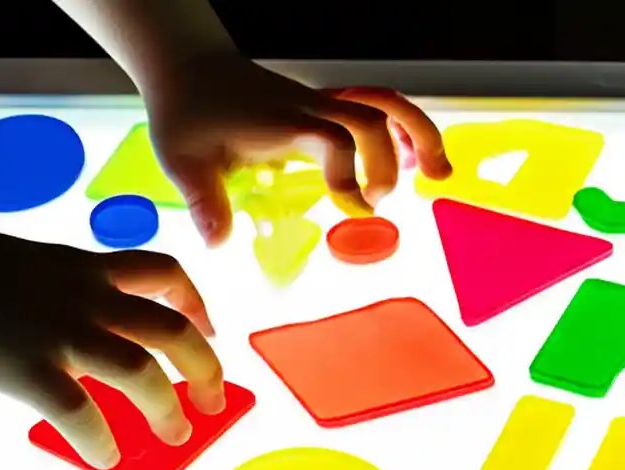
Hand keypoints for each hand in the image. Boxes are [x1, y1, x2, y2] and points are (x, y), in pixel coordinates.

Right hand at [0, 225, 222, 469]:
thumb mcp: (19, 264)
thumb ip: (57, 290)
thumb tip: (77, 329)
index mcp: (81, 264)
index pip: (163, 270)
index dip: (195, 300)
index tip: (206, 326)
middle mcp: (83, 294)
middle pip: (172, 327)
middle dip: (204, 366)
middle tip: (212, 399)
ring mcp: (57, 331)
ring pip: (142, 371)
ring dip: (167, 408)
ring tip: (177, 434)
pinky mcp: (25, 370)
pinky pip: (82, 414)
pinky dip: (102, 441)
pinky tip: (105, 457)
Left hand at [144, 52, 452, 244]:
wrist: (190, 70)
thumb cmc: (188, 114)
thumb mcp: (182, 160)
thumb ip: (204, 201)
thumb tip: (217, 244)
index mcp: (281, 123)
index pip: (332, 136)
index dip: (350, 169)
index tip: (353, 205)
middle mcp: (308, 108)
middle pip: (371, 119)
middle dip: (388, 162)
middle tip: (380, 205)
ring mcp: (320, 104)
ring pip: (384, 104)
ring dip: (417, 135)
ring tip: (441, 173)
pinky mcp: (325, 106)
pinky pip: (376, 108)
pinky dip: (404, 131)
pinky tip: (415, 160)